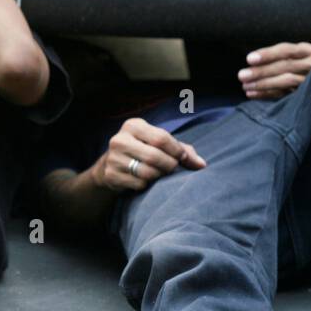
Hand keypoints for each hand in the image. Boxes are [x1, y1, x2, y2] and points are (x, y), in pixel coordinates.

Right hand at [87, 117, 206, 191]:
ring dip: (159, 176)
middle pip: (155, 156)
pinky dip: (146, 185)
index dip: (177, 151)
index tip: (184, 159)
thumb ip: (182, 150)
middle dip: (169, 165)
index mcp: (133, 126)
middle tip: (172, 169)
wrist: (109, 166)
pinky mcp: (111, 175)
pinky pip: (139, 184)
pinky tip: (144, 180)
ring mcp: (113, 158)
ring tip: (159, 174)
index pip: (161, 138)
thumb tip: (201, 165)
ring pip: (147, 172)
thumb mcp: (157, 144)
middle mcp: (120, 139)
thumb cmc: (142, 151)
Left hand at [238, 41, 310, 98]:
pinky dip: (267, 94)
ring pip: (287, 81)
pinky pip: (285, 94)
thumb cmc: (297, 65)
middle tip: (242, 75)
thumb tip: (250, 61)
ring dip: (263, 83)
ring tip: (245, 85)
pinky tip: (252, 94)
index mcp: (307, 50)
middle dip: (262, 71)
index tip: (249, 59)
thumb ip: (275, 57)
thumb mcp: (291, 56)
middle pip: (285, 66)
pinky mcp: (307, 94)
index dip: (268, 54)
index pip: (286, 50)